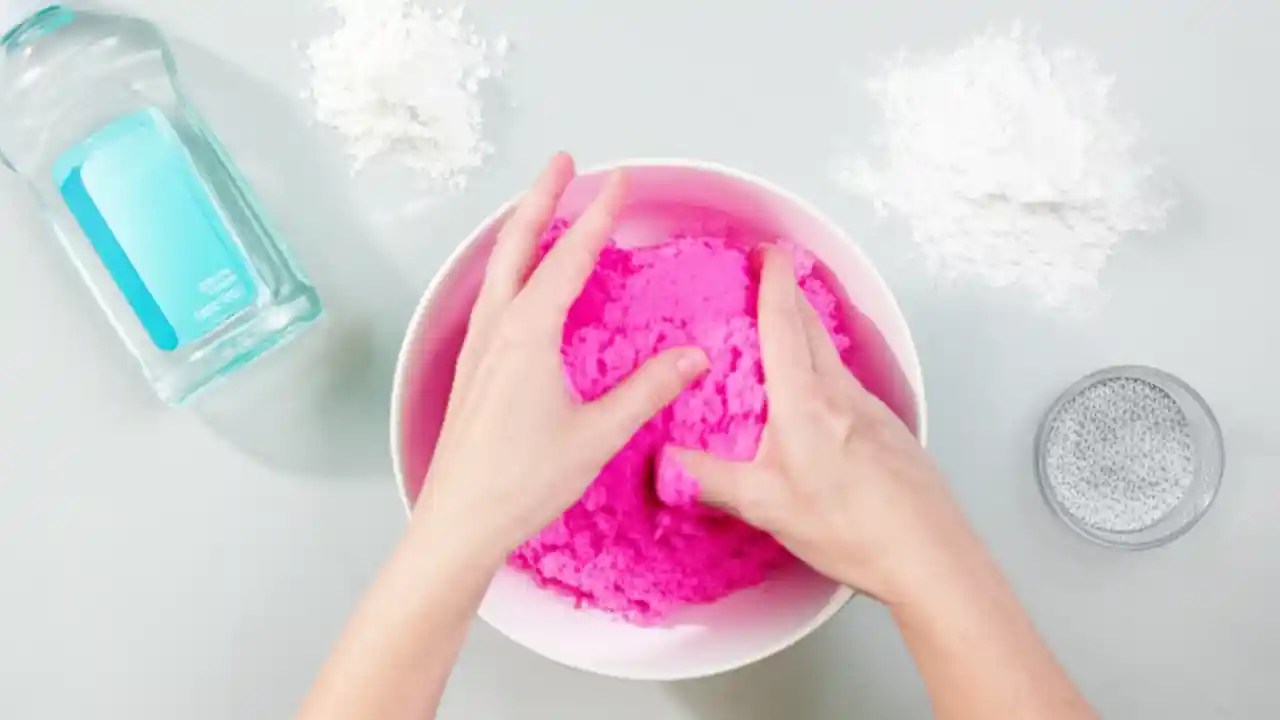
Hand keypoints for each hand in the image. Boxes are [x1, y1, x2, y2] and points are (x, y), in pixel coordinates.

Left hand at [414, 154, 708, 561]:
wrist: (459, 521)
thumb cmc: (523, 481)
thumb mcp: (597, 434)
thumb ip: (647, 390)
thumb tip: (694, 358)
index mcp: (528, 333)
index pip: (570, 257)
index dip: (598, 215)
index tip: (620, 179)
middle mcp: (497, 329)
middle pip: (518, 243)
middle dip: (542, 197)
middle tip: (563, 162)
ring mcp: (477, 347)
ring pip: (499, 268)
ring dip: (522, 230)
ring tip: (542, 207)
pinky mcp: (471, 369)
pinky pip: (493, 297)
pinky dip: (511, 269)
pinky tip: (521, 283)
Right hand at [674, 247, 971, 605]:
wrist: (931, 555)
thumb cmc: (852, 528)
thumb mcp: (766, 507)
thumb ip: (709, 480)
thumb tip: (663, 462)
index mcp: (805, 401)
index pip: (784, 324)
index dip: (772, 281)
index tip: (764, 250)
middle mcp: (841, 394)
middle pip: (811, 328)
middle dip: (787, 295)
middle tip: (765, 276)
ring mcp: (870, 411)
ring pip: (831, 356)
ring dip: (805, 332)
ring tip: (779, 331)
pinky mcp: (887, 432)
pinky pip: (846, 386)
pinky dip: (823, 371)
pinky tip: (813, 399)